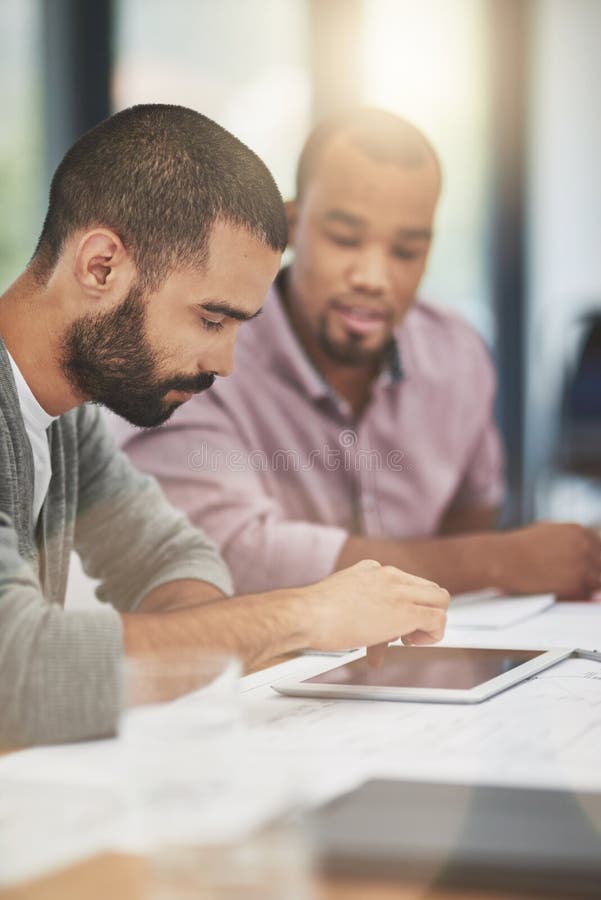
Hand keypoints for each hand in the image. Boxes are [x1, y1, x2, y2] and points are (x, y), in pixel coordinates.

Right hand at [301, 559, 449, 655]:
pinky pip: (438, 619)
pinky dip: (432, 634)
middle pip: (427, 587)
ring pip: (441, 598)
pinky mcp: (407, 611)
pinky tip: (412, 643)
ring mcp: (400, 591)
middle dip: (421, 610)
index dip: (401, 606)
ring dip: (431, 621)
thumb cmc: (313, 613)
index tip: (388, 626)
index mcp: (372, 570)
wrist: (308, 614)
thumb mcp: (339, 602)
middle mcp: (389, 575)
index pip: (403, 583)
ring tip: (409, 638)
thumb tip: (364, 629)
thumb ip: (356, 610)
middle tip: (404, 632)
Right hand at [493, 522, 600, 597]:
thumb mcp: (547, 533)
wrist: (503, 558)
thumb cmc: (518, 547)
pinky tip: (560, 591)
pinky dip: (577, 596)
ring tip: (565, 585)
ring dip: (587, 586)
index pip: (599, 548)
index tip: (589, 569)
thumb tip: (580, 554)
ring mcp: (582, 564)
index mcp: (578, 531)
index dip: (594, 561)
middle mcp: (585, 545)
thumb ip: (568, 541)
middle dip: (593, 574)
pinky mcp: (576, 583)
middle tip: (576, 581)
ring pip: (598, 581)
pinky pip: (586, 595)